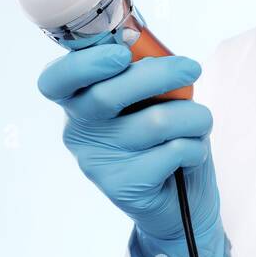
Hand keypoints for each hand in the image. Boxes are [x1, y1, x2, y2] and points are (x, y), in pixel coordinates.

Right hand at [36, 43, 226, 256]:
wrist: (180, 203)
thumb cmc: (162, 136)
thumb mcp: (150, 97)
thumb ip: (144, 73)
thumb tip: (160, 56)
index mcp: (77, 101)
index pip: (56, 80)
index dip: (83, 64)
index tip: (120, 54)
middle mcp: (78, 132)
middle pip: (108, 94)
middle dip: (159, 74)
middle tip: (191, 68)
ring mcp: (97, 162)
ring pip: (156, 122)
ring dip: (193, 116)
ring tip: (200, 122)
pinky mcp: (124, 187)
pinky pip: (174, 151)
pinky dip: (197, 146)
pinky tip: (192, 153)